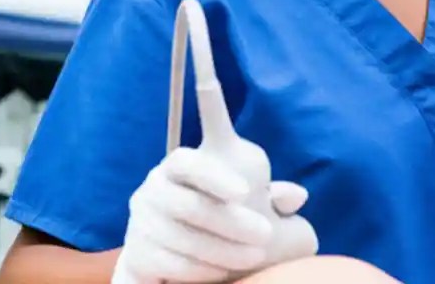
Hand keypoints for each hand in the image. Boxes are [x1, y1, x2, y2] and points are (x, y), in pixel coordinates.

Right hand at [111, 148, 316, 283]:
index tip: (247, 192)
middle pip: (188, 205)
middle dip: (231, 222)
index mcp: (177, 166)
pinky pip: (169, 262)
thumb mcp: (247, 200)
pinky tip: (225, 271)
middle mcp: (153, 189)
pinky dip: (200, 268)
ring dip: (222, 249)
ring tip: (255, 256)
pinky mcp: (135, 253)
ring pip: (180, 237)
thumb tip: (298, 196)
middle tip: (267, 235)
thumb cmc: (220, 212)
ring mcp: (140, 222)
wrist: (174, 247)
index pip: (187, 162)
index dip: (215, 176)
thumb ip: (271, 196)